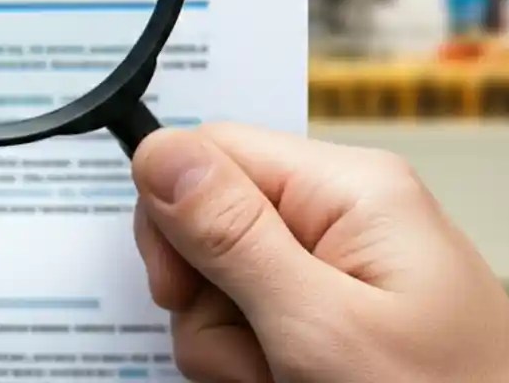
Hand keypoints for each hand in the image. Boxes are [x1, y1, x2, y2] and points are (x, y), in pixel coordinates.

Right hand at [131, 124, 508, 382]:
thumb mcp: (321, 325)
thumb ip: (234, 237)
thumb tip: (159, 151)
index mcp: (349, 188)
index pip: (211, 149)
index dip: (172, 215)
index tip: (177, 288)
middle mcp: (342, 215)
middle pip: (209, 223)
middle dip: (207, 298)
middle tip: (256, 353)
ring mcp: (336, 269)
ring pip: (220, 286)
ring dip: (231, 348)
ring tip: (289, 380)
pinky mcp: (331, 314)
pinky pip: (251, 323)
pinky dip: (253, 365)